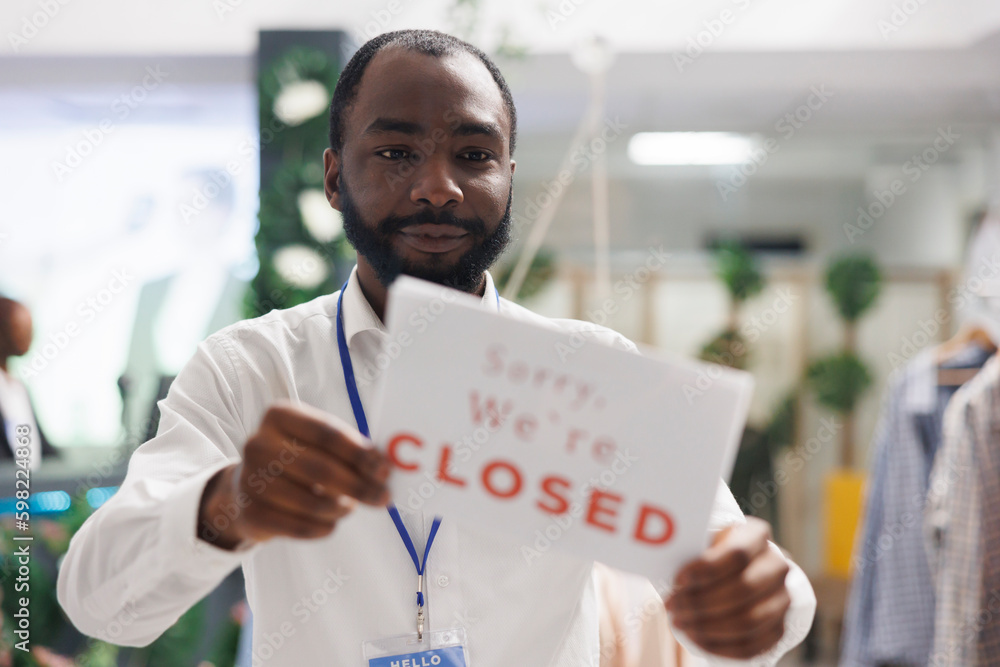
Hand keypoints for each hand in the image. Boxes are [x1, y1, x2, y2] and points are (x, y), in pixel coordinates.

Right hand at [198, 401, 389, 548]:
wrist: (247, 488)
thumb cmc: (296, 459)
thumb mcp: (319, 444)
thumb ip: (350, 449)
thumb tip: (384, 465)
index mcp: (279, 415)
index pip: (327, 434)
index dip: (360, 454)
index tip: (385, 471)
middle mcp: (258, 444)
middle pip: (321, 470)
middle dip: (359, 487)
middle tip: (383, 498)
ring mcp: (250, 479)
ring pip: (312, 502)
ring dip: (341, 509)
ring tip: (348, 508)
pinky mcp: (250, 512)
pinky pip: (299, 527)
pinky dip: (323, 528)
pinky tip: (330, 523)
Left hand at [664, 517, 790, 658]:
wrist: (738, 572)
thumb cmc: (710, 553)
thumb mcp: (703, 540)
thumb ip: (689, 547)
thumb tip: (660, 555)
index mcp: (757, 536)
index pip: (737, 553)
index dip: (706, 569)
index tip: (677, 580)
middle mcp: (776, 566)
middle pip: (743, 589)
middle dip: (701, 602)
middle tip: (671, 606)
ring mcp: (782, 599)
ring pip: (748, 621)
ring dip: (707, 626)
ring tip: (679, 622)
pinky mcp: (778, 628)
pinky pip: (751, 646)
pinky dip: (719, 646)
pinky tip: (696, 638)